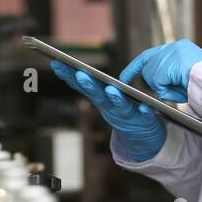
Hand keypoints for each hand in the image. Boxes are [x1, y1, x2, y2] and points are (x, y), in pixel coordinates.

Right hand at [50, 61, 166, 160]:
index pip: (82, 85)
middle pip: (97, 95)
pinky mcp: (143, 120)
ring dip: (114, 98)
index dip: (69, 75)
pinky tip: (145, 107)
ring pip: (119, 105)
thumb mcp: (103, 99)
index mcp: (99, 99)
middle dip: (89, 85)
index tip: (56, 63)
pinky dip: (144, 111)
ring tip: (111, 89)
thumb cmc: (121, 112)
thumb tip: (67, 68)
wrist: (141, 138)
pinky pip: (144, 115)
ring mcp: (126, 115)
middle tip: (80, 73)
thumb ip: (90, 86)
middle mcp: (110, 107)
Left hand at [120, 39, 201, 103]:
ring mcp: (168, 54)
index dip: (137, 66)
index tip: (124, 76)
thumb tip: (157, 87)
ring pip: (152, 76)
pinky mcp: (166, 64)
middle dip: (152, 80)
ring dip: (163, 86)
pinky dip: (166, 90)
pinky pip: (157, 84)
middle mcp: (173, 47)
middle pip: (149, 65)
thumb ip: (171, 77)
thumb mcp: (188, 76)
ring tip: (183, 85)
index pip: (152, 55)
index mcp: (181, 47)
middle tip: (158, 86)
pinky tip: (180, 86)